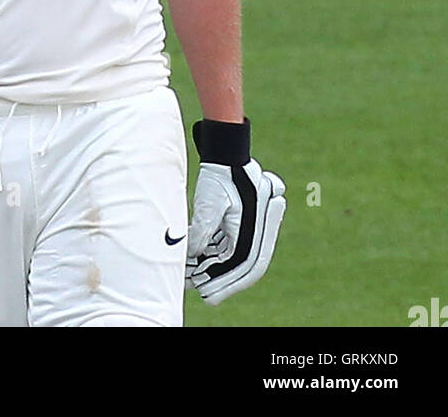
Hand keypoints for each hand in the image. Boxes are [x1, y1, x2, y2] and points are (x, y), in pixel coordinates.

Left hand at [185, 118, 285, 304]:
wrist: (226, 154)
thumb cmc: (220, 175)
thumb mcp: (209, 202)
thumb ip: (203, 229)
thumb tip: (193, 253)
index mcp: (255, 228)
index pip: (245, 265)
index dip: (227, 283)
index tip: (209, 295)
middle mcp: (256, 233)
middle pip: (240, 267)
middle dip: (219, 282)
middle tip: (201, 292)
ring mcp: (249, 229)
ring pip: (231, 259)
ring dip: (214, 270)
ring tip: (192, 278)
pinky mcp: (238, 225)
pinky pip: (227, 247)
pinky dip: (213, 256)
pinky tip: (197, 262)